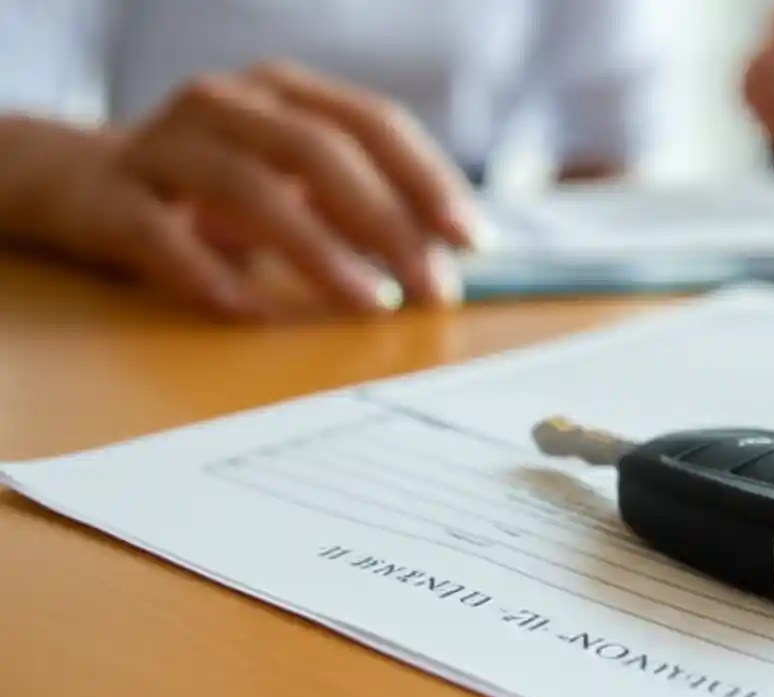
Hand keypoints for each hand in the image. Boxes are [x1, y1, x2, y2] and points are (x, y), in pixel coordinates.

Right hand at [14, 61, 483, 318]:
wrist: (87, 184)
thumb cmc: (220, 188)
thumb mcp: (296, 183)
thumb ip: (362, 207)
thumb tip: (445, 258)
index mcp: (285, 91)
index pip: (373, 123)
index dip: (428, 179)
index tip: (472, 239)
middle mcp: (227, 104)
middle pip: (320, 152)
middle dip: (390, 225)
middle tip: (434, 289)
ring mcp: (164, 148)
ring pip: (250, 189)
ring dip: (322, 253)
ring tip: (372, 304)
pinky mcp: (111, 201)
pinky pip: (163, 238)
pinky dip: (212, 278)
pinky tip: (255, 313)